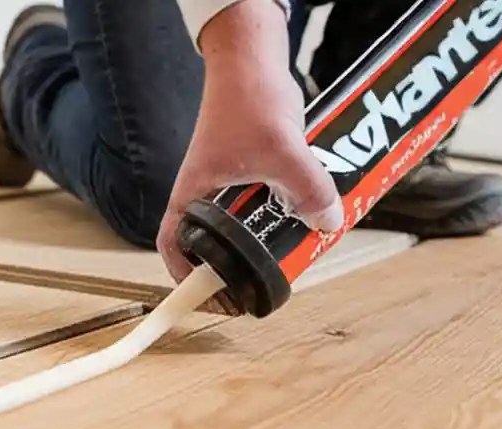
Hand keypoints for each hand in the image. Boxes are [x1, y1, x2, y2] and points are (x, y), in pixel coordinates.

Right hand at [156, 0, 343, 283]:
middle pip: (219, 241)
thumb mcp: (282, 150)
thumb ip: (308, 187)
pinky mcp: (255, 170)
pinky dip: (290, 207)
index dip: (183, 275)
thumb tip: (328, 223)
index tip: (207, 295)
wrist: (253, 59)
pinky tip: (313, 208)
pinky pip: (272, 200)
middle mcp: (207, 192)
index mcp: (192, 194)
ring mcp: (231, 181)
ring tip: (299, 243)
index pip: (173, 244)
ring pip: (250, 222)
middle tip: (271, 273)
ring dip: (273, 233)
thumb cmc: (245, 98)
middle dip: (246, 261)